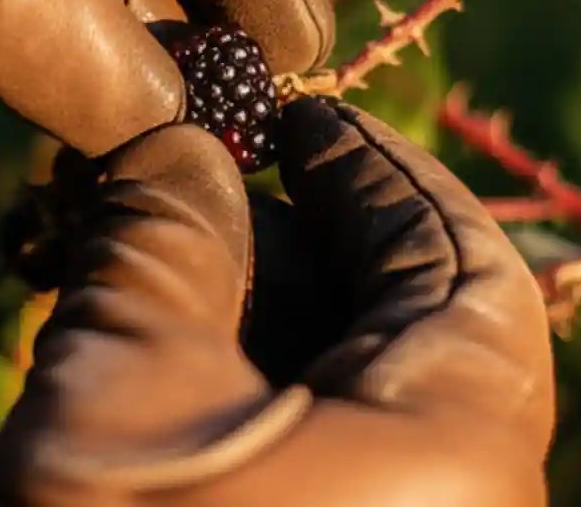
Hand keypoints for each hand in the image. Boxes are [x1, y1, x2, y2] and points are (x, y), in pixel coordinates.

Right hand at [0, 97, 555, 505]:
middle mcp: (458, 504)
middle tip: (197, 173)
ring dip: (249, 308)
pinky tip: (149, 339)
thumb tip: (174, 144)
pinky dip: (242, 386)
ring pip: (349, 388)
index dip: (375, 170)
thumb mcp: (119, 393)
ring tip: (141, 247)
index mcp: (456, 451)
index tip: (296, 113)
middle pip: (406, 322)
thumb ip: (160, 244)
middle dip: (294, 236)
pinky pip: (316, 451)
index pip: (461, 263)